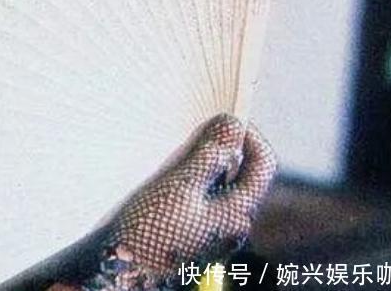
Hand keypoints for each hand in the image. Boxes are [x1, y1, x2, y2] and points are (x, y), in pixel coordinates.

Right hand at [80, 114, 275, 289]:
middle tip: (194, 131)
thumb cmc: (154, 230)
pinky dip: (194, 180)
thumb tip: (233, 125)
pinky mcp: (197, 234)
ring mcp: (216, 231)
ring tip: (177, 154)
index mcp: (239, 212)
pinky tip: (170, 178)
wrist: (126, 272)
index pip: (264, 163)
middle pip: (243, 172)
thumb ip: (209, 155)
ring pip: (222, 185)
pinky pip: (205, 198)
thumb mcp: (181, 185)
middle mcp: (234, 224)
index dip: (249, 135)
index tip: (223, 119)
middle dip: (222, 147)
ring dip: (205, 163)